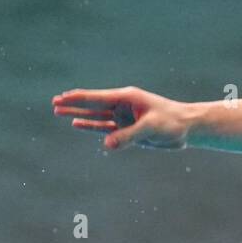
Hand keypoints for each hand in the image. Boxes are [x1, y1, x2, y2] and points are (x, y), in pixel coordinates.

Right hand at [52, 86, 190, 151]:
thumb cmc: (172, 122)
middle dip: (74, 104)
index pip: (97, 98)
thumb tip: (106, 144)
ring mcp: (124, 117)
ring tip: (59, 112)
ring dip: (78, 115)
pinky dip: (91, 126)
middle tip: (54, 103)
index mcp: (127, 98)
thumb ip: (129, 136)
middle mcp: (123, 105)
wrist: (187, 128)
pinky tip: (78, 124)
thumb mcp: (151, 127)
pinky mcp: (127, 129)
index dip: (78, 98)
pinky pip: (105, 127)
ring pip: (96, 116)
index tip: (61, 97)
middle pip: (93, 105)